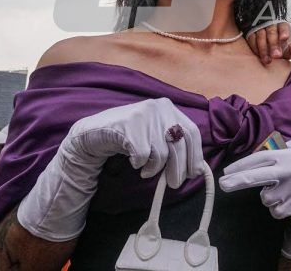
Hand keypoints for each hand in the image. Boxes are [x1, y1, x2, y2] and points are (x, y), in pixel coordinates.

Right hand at [64, 97, 204, 187]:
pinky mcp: (129, 126)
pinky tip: (133, 162)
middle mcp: (160, 107)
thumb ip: (174, 145)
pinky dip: (139, 164)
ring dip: (154, 168)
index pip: (192, 132)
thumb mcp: (155, 135)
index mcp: (169, 107)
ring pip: (162, 152)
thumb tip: (196, 169)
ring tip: (146, 169)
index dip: (195, 154)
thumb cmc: (129, 137)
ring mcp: (144, 115)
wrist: (94, 132)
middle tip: (174, 183)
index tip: (194, 173)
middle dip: (179, 168)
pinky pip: (143, 156)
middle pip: (179, 143)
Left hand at [219, 139, 290, 258]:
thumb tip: (264, 149)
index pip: (258, 159)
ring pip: (266, 198)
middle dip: (236, 181)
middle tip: (223, 184)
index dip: (241, 165)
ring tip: (286, 190)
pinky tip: (290, 200)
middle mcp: (287, 171)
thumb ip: (283, 148)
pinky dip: (278, 208)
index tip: (227, 172)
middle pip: (255, 176)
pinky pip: (276, 211)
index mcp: (287, 155)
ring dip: (270, 197)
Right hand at [247, 21, 290, 64]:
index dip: (284, 32)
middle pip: (272, 33)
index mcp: (283, 26)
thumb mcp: (290, 46)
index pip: (283, 27)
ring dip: (264, 49)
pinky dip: (255, 48)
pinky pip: (252, 40)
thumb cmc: (281, 45)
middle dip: (274, 44)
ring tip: (268, 60)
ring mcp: (260, 29)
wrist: (266, 42)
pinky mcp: (251, 34)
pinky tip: (258, 56)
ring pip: (261, 36)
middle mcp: (271, 26)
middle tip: (277, 55)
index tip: (284, 38)